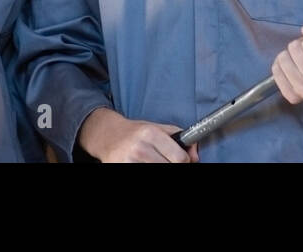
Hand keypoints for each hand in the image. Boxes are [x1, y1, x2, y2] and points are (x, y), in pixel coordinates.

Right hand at [78, 108, 198, 162]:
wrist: (108, 136)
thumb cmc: (135, 132)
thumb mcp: (157, 127)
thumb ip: (178, 138)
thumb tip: (195, 156)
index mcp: (151, 134)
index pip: (179, 158)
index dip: (184, 161)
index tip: (182, 160)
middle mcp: (141, 148)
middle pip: (171, 167)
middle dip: (173, 166)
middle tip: (168, 161)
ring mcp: (130, 161)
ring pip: (159, 172)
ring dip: (161, 168)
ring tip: (155, 161)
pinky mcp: (123, 168)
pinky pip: (145, 174)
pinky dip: (149, 170)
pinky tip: (146, 164)